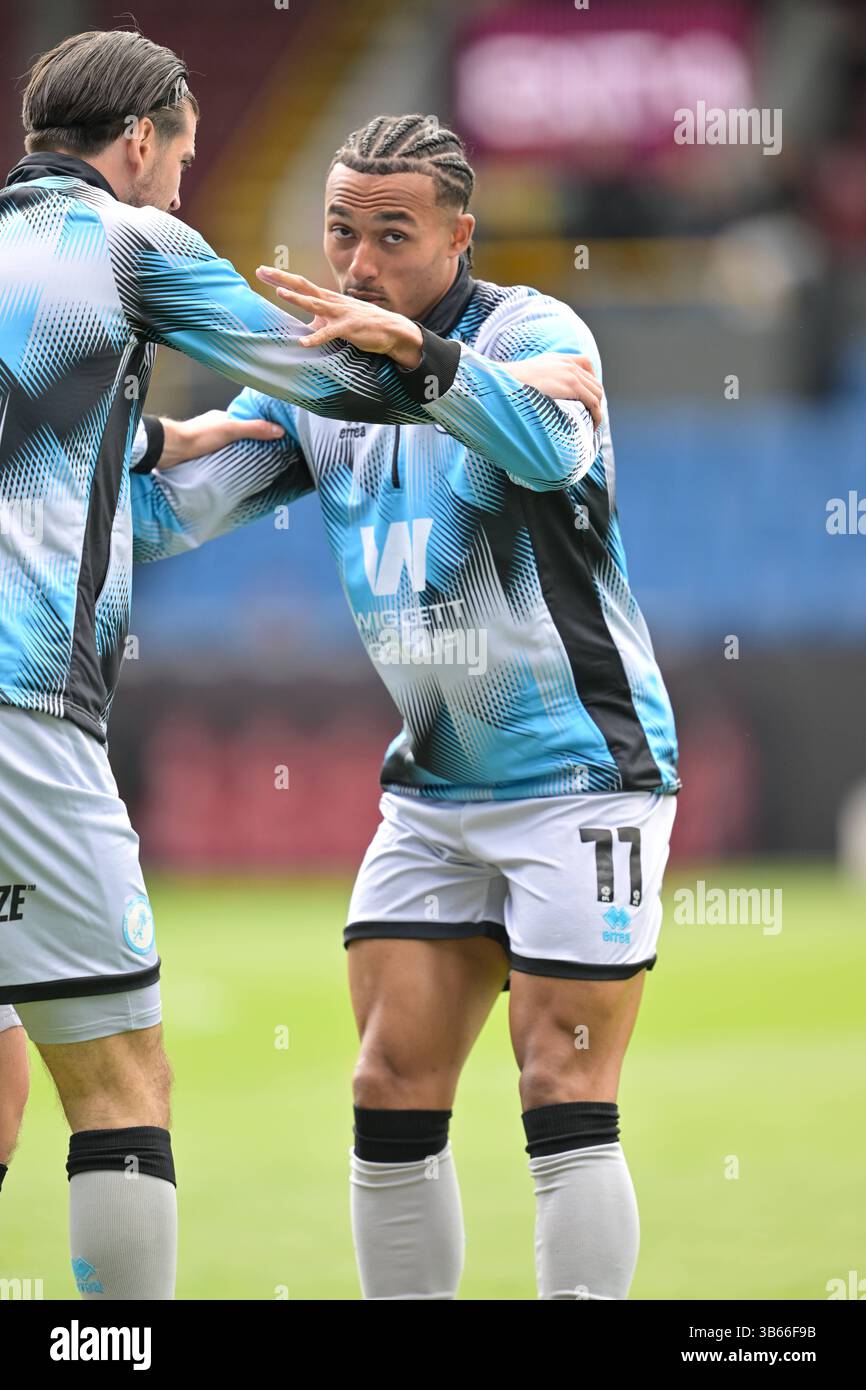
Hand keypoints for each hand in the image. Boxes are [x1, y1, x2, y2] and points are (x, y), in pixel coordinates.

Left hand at [158, 409, 284, 468]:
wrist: (171, 450)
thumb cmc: (198, 437)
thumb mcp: (231, 430)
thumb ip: (254, 429)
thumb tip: (279, 430)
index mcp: (223, 418)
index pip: (246, 422)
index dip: (260, 429)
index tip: (275, 438)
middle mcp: (215, 429)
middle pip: (239, 436)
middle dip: (251, 444)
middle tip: (267, 456)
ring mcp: (208, 443)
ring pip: (229, 448)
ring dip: (239, 456)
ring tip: (255, 466)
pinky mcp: (202, 456)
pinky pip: (220, 459)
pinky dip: (228, 464)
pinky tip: (234, 471)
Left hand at [256, 267, 423, 367]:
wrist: (391, 330)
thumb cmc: (362, 324)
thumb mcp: (336, 320)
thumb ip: (319, 320)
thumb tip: (302, 327)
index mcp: (327, 298)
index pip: (301, 284)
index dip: (280, 278)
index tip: (262, 271)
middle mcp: (331, 301)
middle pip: (303, 286)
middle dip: (281, 279)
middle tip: (261, 270)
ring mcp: (340, 313)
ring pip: (315, 305)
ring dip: (298, 299)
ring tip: (281, 293)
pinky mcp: (349, 328)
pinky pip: (330, 334)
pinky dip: (316, 338)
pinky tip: (304, 342)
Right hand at [503, 354, 603, 425]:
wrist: (505, 381)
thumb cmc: (509, 385)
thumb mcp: (527, 375)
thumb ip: (540, 379)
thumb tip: (539, 395)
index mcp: (558, 358)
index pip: (585, 364)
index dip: (590, 383)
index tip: (586, 399)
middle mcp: (567, 363)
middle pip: (594, 382)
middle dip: (595, 401)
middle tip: (589, 418)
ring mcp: (570, 373)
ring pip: (597, 393)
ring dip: (597, 410)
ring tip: (591, 425)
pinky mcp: (571, 385)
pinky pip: (593, 402)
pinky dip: (596, 415)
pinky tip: (592, 426)